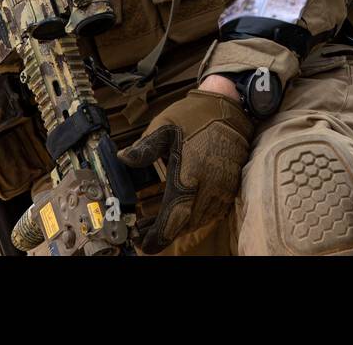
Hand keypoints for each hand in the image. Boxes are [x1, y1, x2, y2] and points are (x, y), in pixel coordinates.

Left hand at [117, 89, 253, 253]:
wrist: (229, 107)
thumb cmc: (196, 115)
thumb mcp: (165, 126)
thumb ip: (144, 148)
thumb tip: (123, 160)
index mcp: (189, 175)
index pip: (173, 218)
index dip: (158, 236)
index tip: (144, 244)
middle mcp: (208, 187)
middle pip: (185, 225)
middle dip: (164, 232)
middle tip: (144, 232)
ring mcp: (222, 188)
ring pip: (199, 221)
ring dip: (179, 226)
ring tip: (159, 223)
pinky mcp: (229, 186)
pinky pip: (211, 211)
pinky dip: (195, 216)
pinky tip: (183, 210)